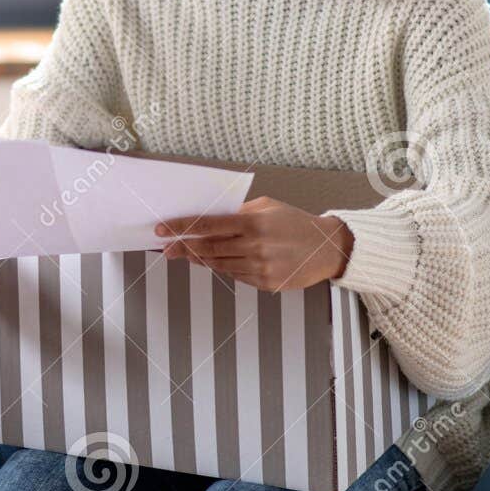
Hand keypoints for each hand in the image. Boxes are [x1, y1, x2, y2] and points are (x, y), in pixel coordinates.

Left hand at [155, 196, 354, 291]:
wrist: (327, 249)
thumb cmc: (295, 222)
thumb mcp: (267, 207)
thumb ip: (238, 212)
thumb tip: (209, 217)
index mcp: (253, 223)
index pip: (207, 225)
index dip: (181, 227)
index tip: (162, 230)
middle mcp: (254, 246)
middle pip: (208, 248)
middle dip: (183, 248)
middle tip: (166, 248)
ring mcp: (260, 268)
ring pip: (219, 265)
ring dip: (199, 260)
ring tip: (186, 254)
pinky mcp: (266, 283)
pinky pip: (235, 275)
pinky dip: (222, 268)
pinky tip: (213, 262)